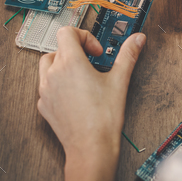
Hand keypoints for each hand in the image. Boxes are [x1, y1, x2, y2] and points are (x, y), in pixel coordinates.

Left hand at [37, 27, 145, 157]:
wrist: (91, 147)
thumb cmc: (103, 118)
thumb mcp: (120, 81)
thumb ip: (128, 55)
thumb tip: (136, 40)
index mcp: (70, 63)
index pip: (67, 32)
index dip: (84, 36)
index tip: (96, 50)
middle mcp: (53, 74)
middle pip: (58, 48)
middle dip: (76, 51)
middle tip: (92, 62)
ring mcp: (45, 90)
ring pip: (48, 65)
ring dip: (63, 64)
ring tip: (82, 75)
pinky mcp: (44, 105)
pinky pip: (46, 85)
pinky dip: (58, 83)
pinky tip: (76, 93)